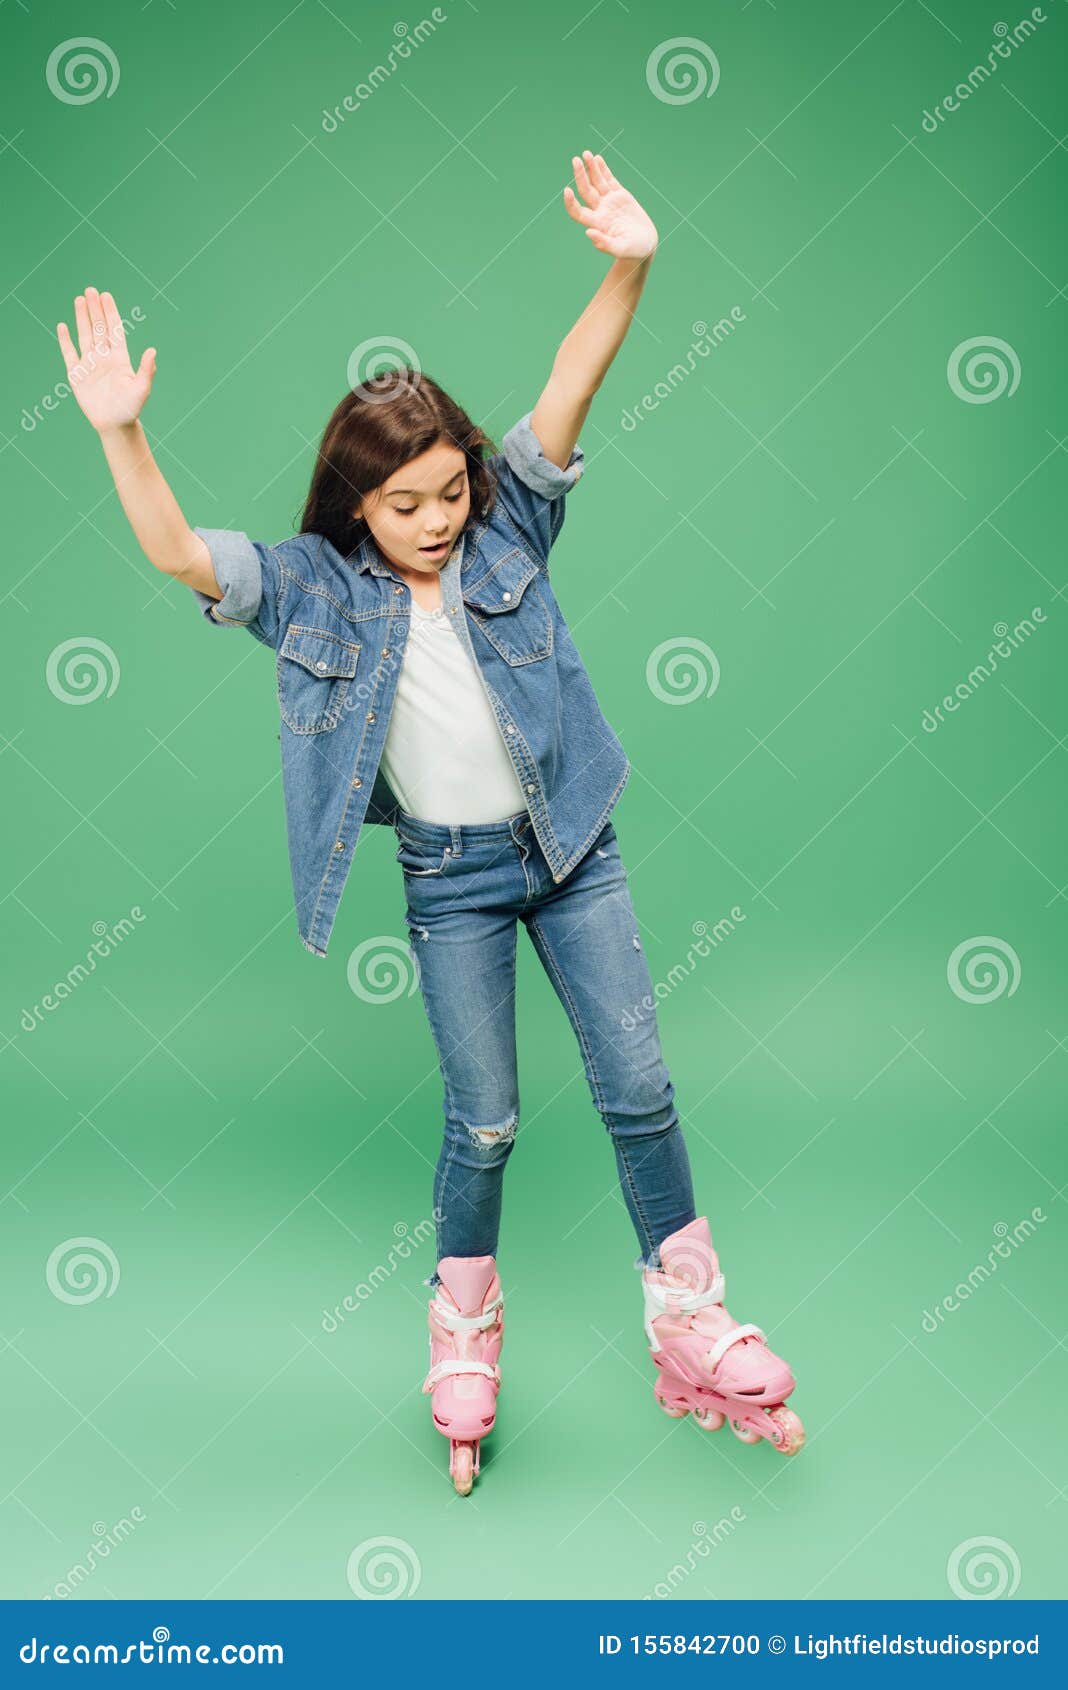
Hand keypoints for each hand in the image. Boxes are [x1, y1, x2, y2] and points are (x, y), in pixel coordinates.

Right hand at [56, 287, 156, 431]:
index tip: (106, 296)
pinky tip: (62, 327)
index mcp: (120, 358)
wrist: (115, 425)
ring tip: (79, 299)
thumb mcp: (141, 389)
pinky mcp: (77, 375)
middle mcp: (104, 357)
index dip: (110, 313)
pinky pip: (69, 354)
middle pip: (99, 328)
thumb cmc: (131, 409)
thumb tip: (153, 351)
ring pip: (85, 335)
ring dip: (82, 318)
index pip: (114, 330)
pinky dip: (65, 341)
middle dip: (95, 309)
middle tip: (91, 290)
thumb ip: (146, 370)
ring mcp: (90, 365)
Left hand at [562, 150, 657, 260]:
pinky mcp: (620, 195)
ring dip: (591, 168)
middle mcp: (600, 211)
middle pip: (586, 191)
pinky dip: (603, 169)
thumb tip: (588, 233)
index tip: (566, 190)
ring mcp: (609, 202)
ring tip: (585, 154)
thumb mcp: (621, 250)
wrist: (644, 245)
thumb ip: (605, 244)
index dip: (570, 202)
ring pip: (597, 182)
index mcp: (597, 224)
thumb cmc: (633, 251)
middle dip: (580, 175)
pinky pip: (610, 180)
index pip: (578, 212)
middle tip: (575, 160)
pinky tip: (597, 159)